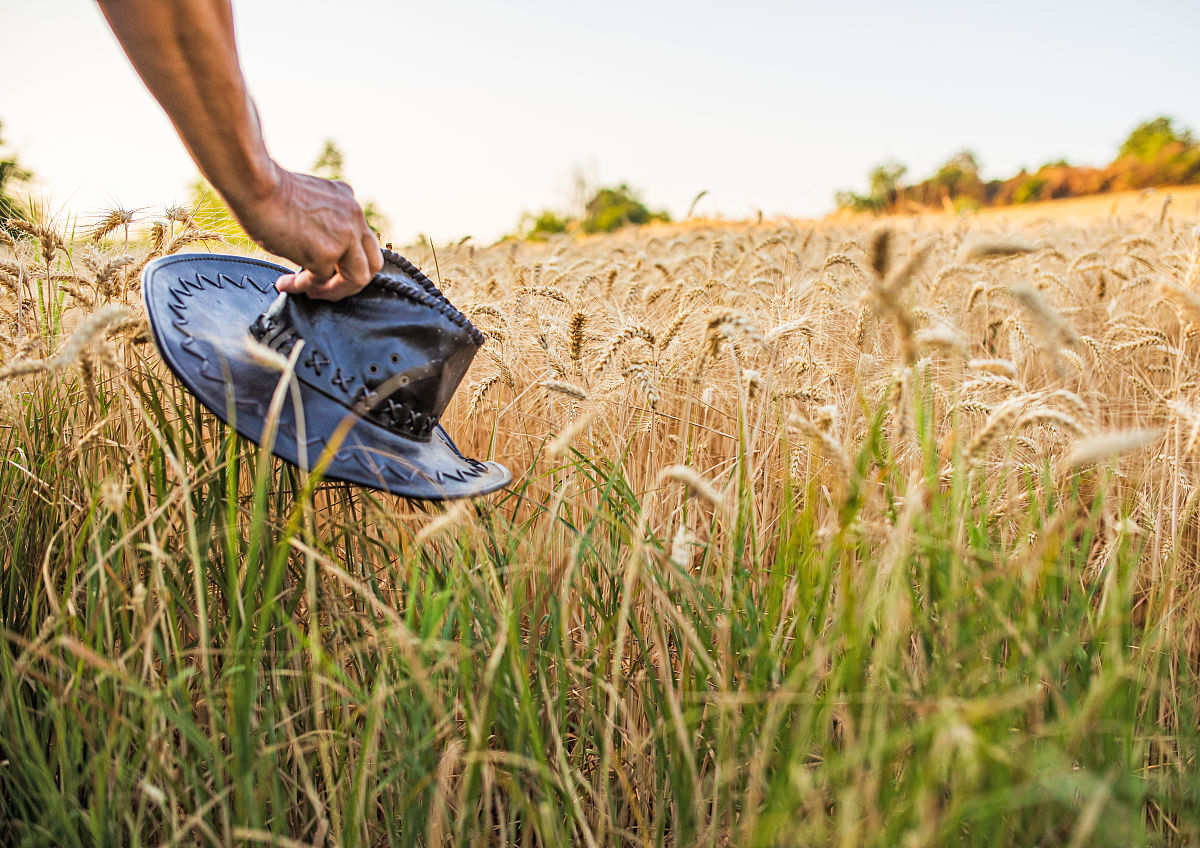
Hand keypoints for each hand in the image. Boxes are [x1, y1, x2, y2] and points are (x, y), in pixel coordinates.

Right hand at [235, 166, 383, 300]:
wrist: (255, 184)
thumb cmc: (268, 190)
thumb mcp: (309, 199)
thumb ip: (323, 218)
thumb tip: (316, 243)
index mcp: (349, 203)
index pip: (364, 240)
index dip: (350, 259)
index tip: (331, 268)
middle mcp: (354, 218)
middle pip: (372, 264)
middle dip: (351, 282)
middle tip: (329, 288)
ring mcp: (345, 237)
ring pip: (356, 279)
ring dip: (334, 291)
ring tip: (310, 293)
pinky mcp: (326, 254)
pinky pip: (319, 281)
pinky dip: (301, 287)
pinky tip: (284, 285)